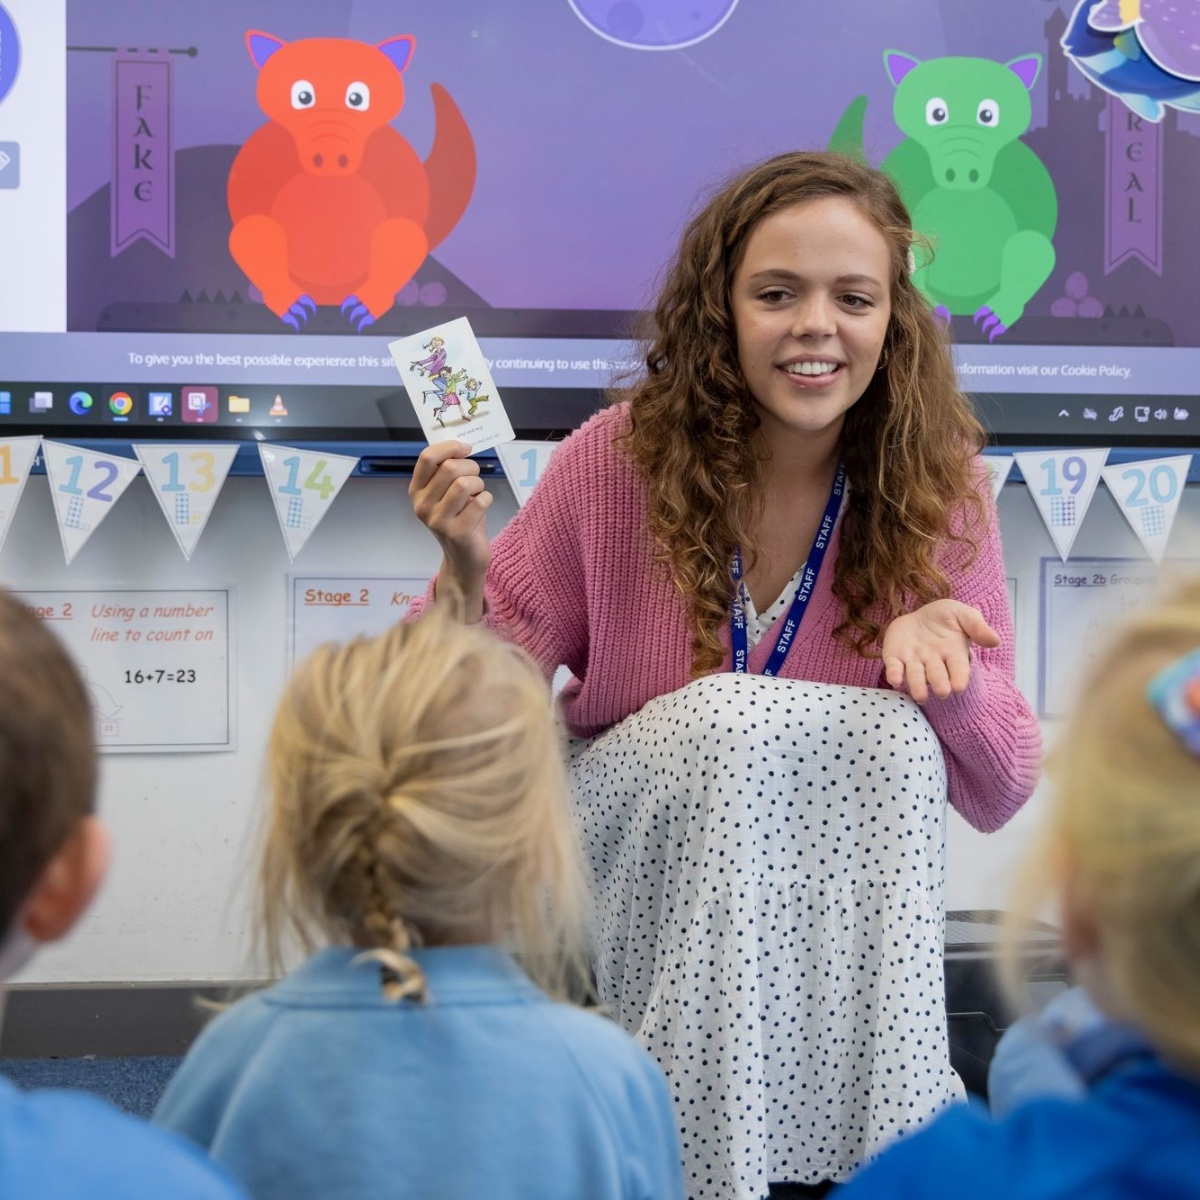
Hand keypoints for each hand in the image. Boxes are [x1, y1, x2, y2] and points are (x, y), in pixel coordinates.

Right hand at [408, 441, 493, 618]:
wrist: (464, 559)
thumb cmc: (459, 519)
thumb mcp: (446, 493)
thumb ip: (448, 471)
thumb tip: (462, 444)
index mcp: (416, 491)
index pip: (427, 457)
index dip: (449, 447)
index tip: (465, 448)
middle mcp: (422, 505)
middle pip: (450, 468)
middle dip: (471, 467)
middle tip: (476, 477)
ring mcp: (437, 521)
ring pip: (464, 484)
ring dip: (479, 484)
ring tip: (478, 493)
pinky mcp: (456, 533)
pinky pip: (480, 502)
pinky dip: (487, 499)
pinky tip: (482, 507)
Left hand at [880, 599, 999, 702]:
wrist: (919, 615)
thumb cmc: (945, 618)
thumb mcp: (963, 614)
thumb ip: (977, 626)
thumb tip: (995, 641)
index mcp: (953, 653)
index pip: (958, 668)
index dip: (959, 678)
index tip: (959, 687)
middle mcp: (933, 661)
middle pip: (936, 675)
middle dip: (939, 684)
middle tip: (942, 692)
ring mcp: (914, 661)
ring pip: (915, 676)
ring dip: (917, 686)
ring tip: (921, 697)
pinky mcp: (895, 657)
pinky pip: (894, 667)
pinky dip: (894, 674)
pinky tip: (895, 680)